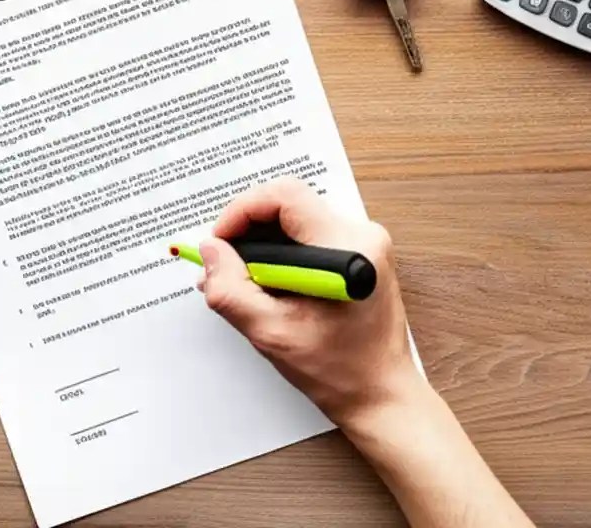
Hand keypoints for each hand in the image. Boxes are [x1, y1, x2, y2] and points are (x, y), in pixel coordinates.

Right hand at [199, 177, 418, 427]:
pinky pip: (309, 236)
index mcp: (346, 249)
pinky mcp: (360, 254)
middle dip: (248, 233)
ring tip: (244, 284)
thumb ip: (231, 290)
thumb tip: (211, 251)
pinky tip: (269, 286)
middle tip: (224, 268)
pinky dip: (282, 254)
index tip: (219, 242)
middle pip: (288, 206)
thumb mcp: (271, 333)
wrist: (380, 394)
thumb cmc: (339, 372)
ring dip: (263, 246)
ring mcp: (365, 243)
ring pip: (296, 221)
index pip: (285, 197)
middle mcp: (362, 236)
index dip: (242, 211)